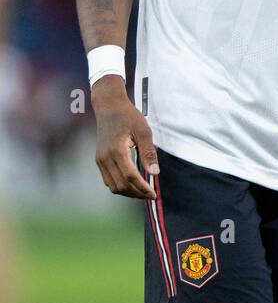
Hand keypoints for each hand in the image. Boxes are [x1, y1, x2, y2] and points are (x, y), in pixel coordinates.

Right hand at [91, 76, 158, 199]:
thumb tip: (154, 173)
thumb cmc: (128, 116)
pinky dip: (119, 186)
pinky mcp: (99, 160)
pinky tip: (131, 185)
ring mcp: (100, 160)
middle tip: (149, 195)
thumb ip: (148, 153)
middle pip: (121, 185)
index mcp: (117, 151)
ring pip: (113, 186)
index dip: (142, 189)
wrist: (109, 107)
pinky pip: (108, 180)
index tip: (153, 194)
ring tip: (141, 192)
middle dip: (136, 194)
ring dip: (128, 193)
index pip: (130, 177)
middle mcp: (105, 158)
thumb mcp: (143, 131)